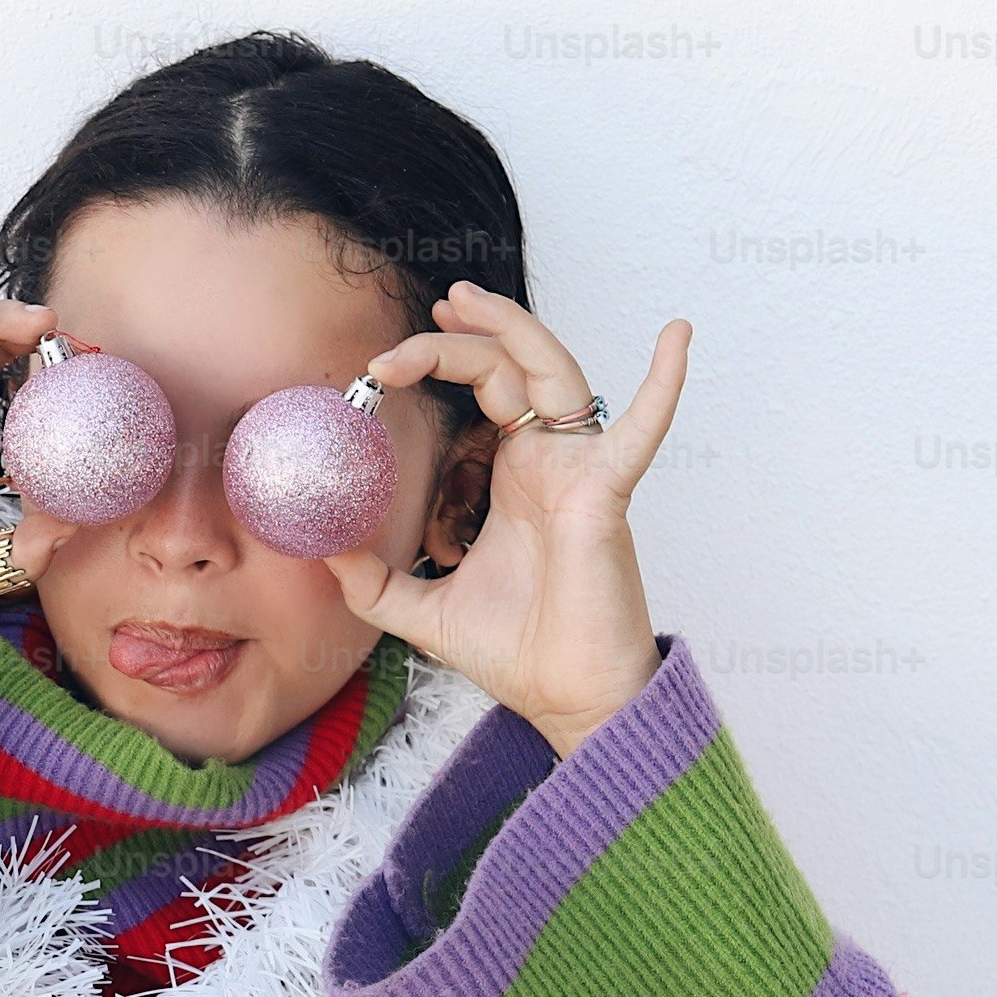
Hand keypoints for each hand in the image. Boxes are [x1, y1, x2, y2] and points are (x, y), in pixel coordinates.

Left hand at [319, 286, 693, 754]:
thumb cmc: (514, 649)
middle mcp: (547, 462)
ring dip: (514, 329)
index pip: (480, 392)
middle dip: (467, 331)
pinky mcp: (604, 494)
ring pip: (553, 373)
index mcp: (511, 477)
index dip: (438, 362)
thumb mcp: (416, 609)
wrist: (566, 696)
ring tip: (467, 299)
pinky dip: (664, 384)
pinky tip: (678, 335)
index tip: (382, 364)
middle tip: (429, 307)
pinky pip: (640, 431)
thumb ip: (369, 579)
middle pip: (509, 368)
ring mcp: (579, 471)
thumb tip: (319, 547)